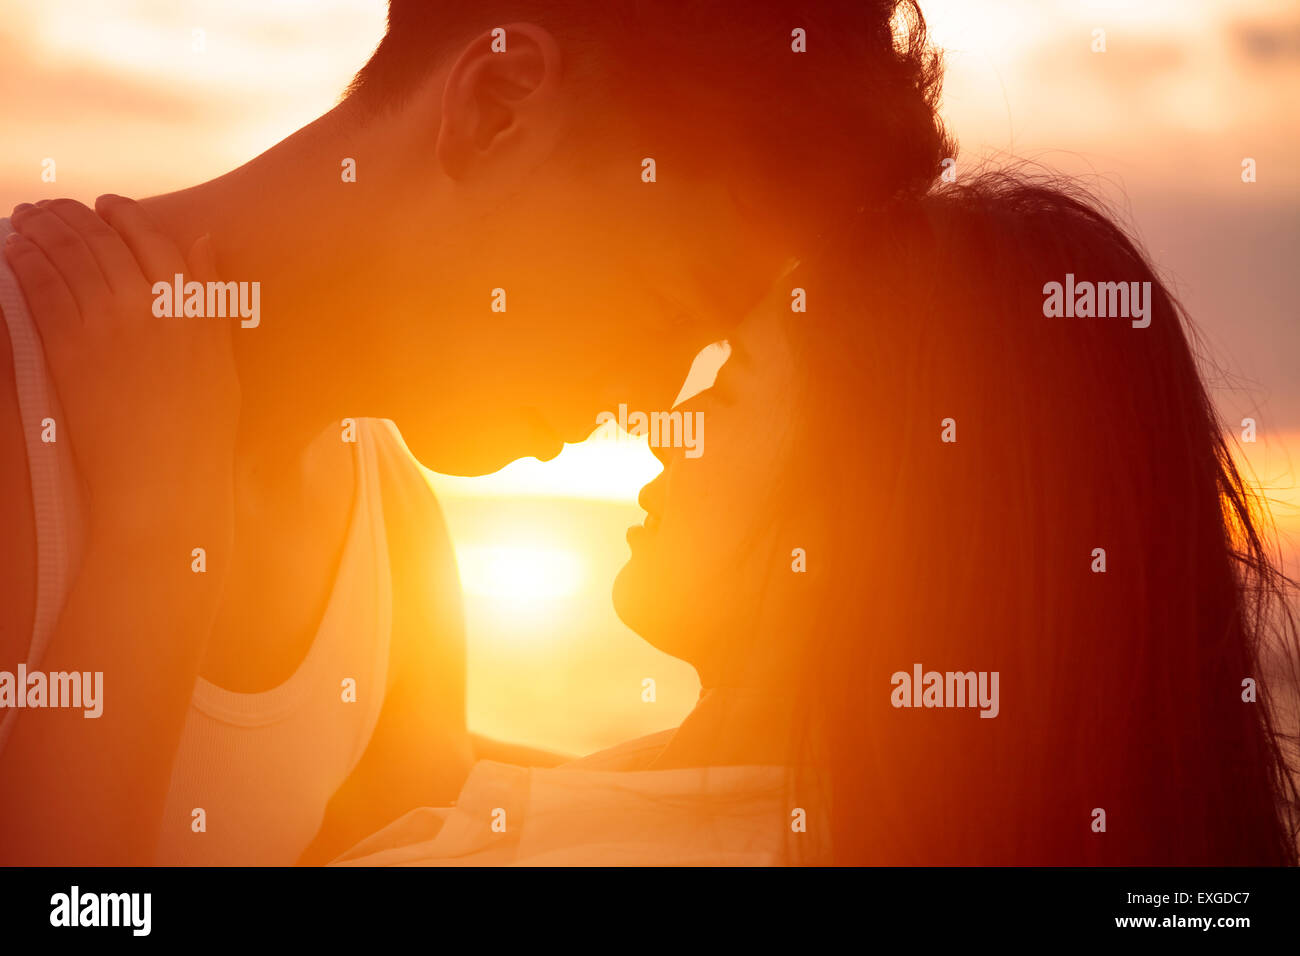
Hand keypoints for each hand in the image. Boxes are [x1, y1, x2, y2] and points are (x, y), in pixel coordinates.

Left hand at [3, 196, 238, 528]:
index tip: (106, 205)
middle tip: (52, 207)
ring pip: (63, 255)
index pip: (151, 237)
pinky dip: (23, 262)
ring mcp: (102, 323)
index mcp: (188, 306)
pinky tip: (14, 253)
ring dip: (41, 229)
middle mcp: (144, 305)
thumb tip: (205, 243)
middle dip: (71, 216)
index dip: (123, 214)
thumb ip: (210, 298)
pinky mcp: (66, 346)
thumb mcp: (220, 360)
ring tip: (28, 219)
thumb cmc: (198, 430)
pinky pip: (38, 288)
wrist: (160, 482)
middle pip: (99, 239)